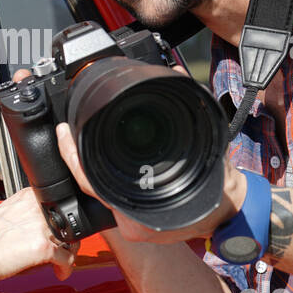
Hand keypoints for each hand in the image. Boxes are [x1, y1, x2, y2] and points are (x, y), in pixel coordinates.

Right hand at [0, 187, 77, 285]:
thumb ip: (19, 218)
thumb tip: (28, 228)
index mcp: (25, 198)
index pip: (54, 208)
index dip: (56, 224)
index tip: (55, 234)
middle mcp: (35, 209)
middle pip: (64, 224)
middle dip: (65, 239)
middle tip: (61, 251)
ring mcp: (41, 227)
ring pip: (70, 240)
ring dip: (67, 253)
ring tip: (60, 263)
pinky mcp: (43, 248)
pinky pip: (66, 259)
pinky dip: (66, 269)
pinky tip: (60, 273)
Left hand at [52, 121, 244, 246]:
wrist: (229, 209)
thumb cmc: (217, 185)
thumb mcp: (206, 144)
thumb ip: (193, 108)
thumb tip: (176, 73)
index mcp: (139, 211)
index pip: (90, 183)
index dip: (72, 157)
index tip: (64, 132)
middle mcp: (129, 217)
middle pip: (88, 184)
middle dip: (72, 157)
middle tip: (63, 131)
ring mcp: (128, 218)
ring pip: (96, 188)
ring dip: (84, 163)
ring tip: (72, 137)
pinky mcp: (130, 213)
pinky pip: (107, 190)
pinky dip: (98, 170)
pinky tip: (92, 152)